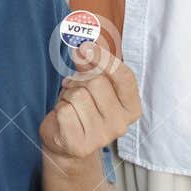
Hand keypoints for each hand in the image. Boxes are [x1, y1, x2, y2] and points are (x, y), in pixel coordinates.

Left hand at [40, 40, 140, 163]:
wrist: (65, 142)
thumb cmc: (82, 108)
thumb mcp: (93, 85)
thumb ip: (94, 66)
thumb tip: (85, 46)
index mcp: (131, 108)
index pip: (124, 76)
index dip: (104, 58)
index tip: (85, 46)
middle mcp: (121, 124)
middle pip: (96, 82)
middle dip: (79, 80)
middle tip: (74, 88)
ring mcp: (102, 137)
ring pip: (78, 95)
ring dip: (68, 95)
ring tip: (70, 105)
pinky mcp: (80, 144)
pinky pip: (64, 111)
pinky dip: (58, 109)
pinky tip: (64, 118)